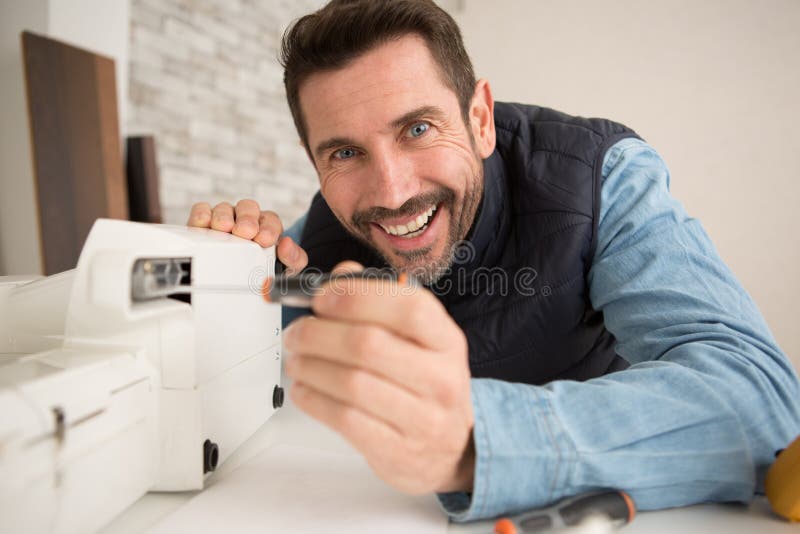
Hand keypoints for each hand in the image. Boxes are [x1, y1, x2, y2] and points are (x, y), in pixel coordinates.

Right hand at [187, 199, 307, 273]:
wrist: (236, 286)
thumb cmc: (260, 272)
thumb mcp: (284, 269)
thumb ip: (293, 258)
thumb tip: (287, 244)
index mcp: (266, 228)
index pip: (270, 220)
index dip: (269, 227)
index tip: (265, 239)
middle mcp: (245, 221)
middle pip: (248, 207)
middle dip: (247, 218)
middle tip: (246, 231)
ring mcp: (223, 221)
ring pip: (224, 209)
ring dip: (224, 217)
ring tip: (224, 228)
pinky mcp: (202, 226)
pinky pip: (201, 211)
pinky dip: (202, 215)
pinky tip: (204, 223)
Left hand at [283, 262, 474, 493]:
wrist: (452, 448)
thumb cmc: (426, 384)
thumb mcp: (420, 341)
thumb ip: (382, 302)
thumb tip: (340, 276)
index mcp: (446, 341)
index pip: (409, 307)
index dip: (357, 296)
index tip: (322, 296)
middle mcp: (440, 378)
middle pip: (368, 345)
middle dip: (318, 333)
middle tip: (296, 332)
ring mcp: (422, 418)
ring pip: (352, 384)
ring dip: (311, 366)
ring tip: (296, 359)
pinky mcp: (397, 451)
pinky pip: (345, 419)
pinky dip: (314, 399)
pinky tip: (304, 388)